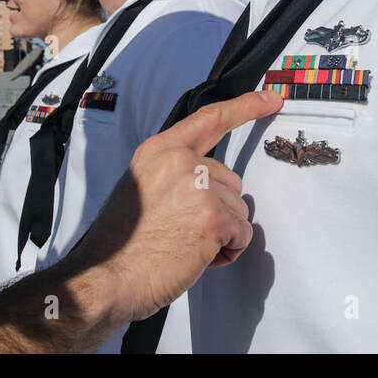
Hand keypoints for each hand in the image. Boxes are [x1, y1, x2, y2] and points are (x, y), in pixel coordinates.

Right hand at [68, 89, 281, 323]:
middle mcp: (180, 161)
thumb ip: (173, 175)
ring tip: (184, 244)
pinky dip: (227, 252)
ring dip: (221, 233)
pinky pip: (242, 235)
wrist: (107, 277)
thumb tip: (206, 186)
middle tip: (182, 231)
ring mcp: (198, 186)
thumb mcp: (141, 188)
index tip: (269, 100)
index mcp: (160, 150)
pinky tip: (196, 256)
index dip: (245, 107)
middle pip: (231, 180)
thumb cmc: (122, 245)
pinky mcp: (213, 217)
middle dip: (218, 209)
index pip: (210, 119)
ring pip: (239, 209)